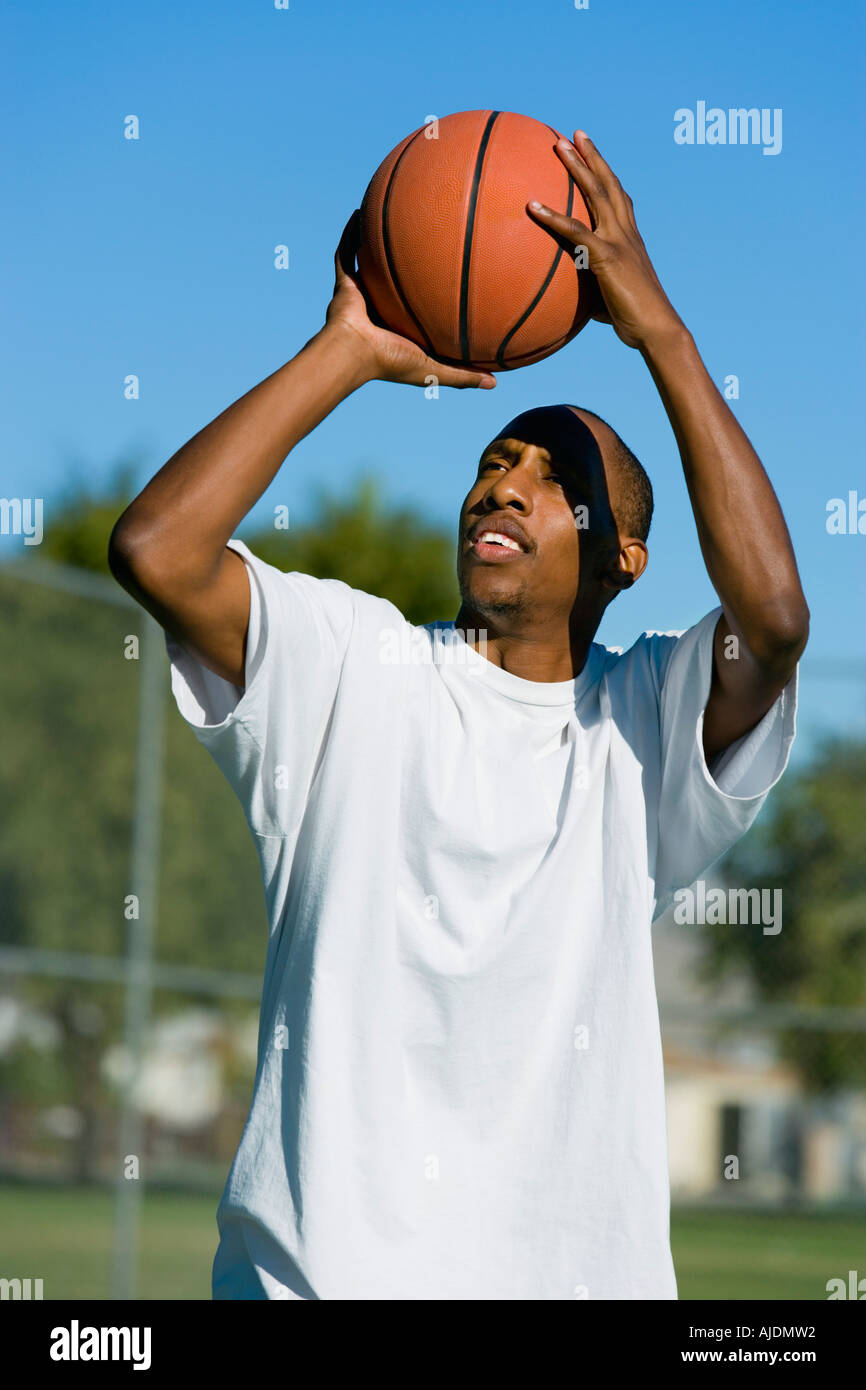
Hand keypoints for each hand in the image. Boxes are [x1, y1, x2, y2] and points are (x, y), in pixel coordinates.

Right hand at [325, 210, 495, 389]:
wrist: (353, 353)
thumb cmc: (391, 363)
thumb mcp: (435, 369)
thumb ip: (463, 375)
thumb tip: (495, 385)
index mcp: (398, 326)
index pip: (417, 309)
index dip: (430, 296)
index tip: (451, 279)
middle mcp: (379, 308)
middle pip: (394, 280)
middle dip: (406, 263)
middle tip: (426, 239)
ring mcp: (361, 293)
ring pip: (369, 262)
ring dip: (376, 242)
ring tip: (389, 217)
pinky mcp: (344, 284)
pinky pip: (346, 253)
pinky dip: (351, 233)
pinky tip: (360, 212)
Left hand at [527, 131, 684, 350]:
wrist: (656, 328)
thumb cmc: (634, 320)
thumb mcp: (611, 298)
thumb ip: (593, 289)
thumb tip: (573, 300)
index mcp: (630, 239)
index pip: (620, 198)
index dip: (607, 174)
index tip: (594, 155)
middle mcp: (626, 232)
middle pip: (608, 184)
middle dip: (591, 157)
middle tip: (575, 134)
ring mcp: (618, 241)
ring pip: (596, 194)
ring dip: (577, 167)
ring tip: (558, 145)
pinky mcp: (607, 257)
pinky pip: (575, 232)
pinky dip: (553, 217)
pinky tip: (532, 206)